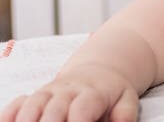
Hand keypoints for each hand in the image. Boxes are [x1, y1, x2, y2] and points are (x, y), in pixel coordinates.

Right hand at [0, 63, 138, 121]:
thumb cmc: (112, 93)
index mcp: (92, 93)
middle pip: (54, 109)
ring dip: (28, 121)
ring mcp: (49, 93)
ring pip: (33, 105)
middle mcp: (68, 91)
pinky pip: (17, 104)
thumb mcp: (126, 100)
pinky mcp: (35, 96)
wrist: (99, 71)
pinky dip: (10, 114)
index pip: (82, 108)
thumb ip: (124, 115)